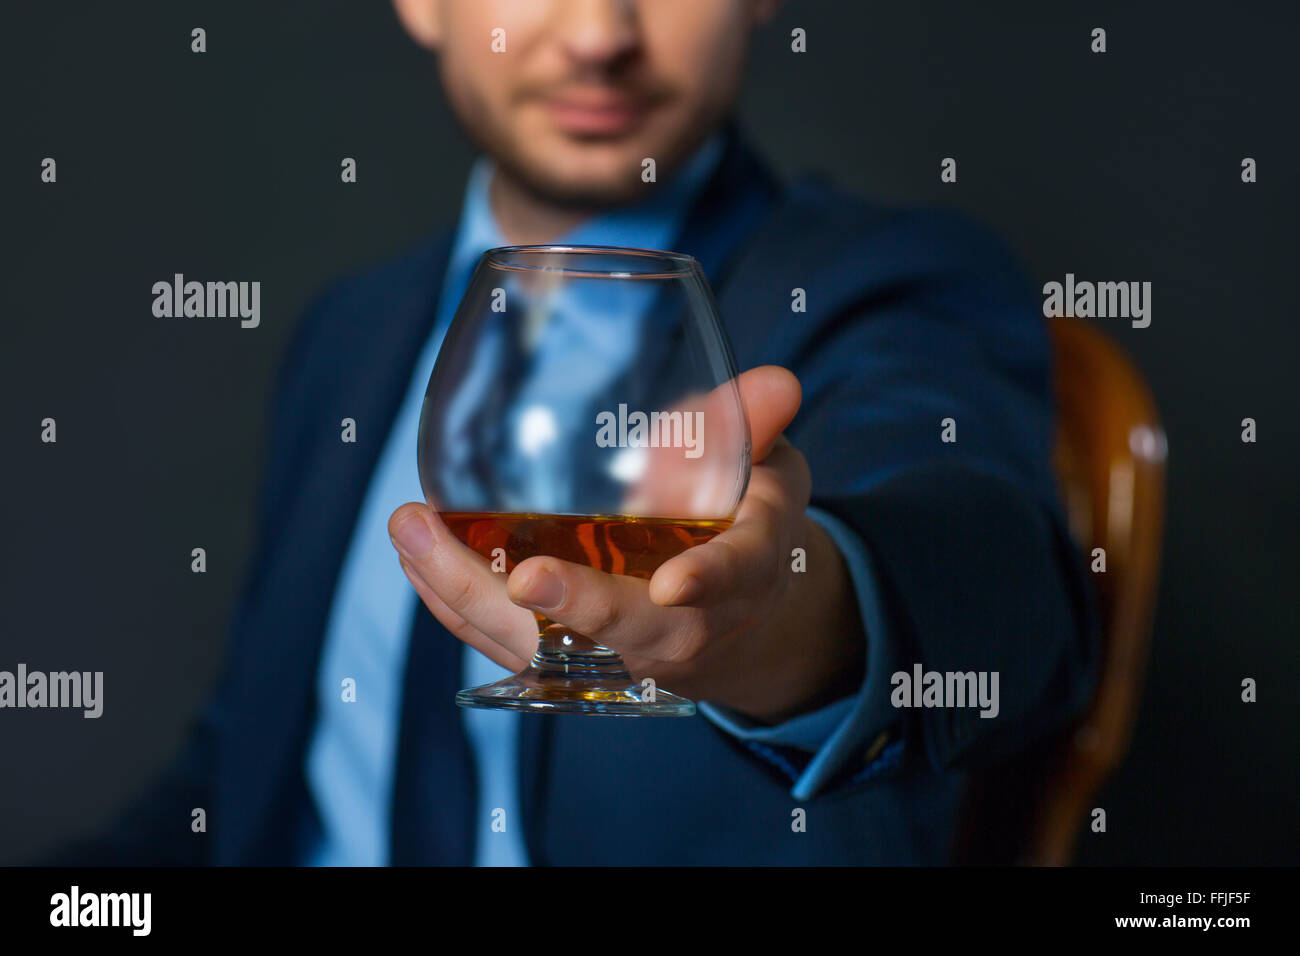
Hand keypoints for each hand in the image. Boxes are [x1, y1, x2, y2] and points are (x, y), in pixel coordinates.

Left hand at [388, 365, 864, 723]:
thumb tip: (775, 384)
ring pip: (547, 643)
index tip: (673, 584)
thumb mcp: (767, 469)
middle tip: (520, 575)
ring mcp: (618, 646)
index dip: (707, 579)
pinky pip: (507, 638)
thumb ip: (753, 426)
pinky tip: (413, 552)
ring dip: (476, 597)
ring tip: (413, 533)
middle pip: (626, 630)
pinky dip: (455, 603)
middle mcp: (681, 622)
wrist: (733, 614)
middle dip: (572, 607)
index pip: (732, 576)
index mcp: (744, 570)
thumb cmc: (746, 524)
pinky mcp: (569, 650)